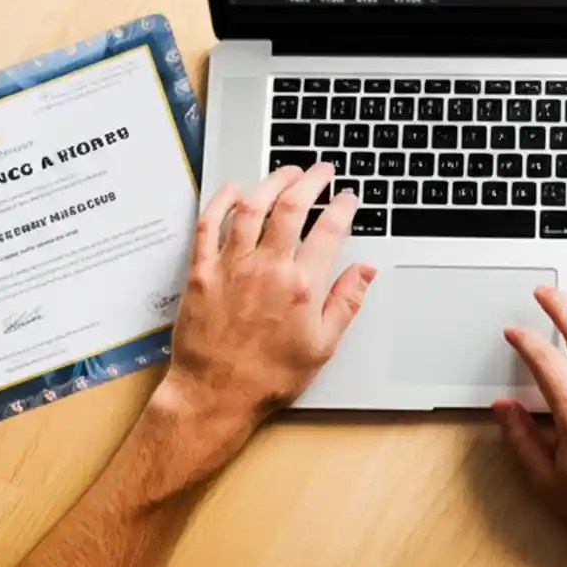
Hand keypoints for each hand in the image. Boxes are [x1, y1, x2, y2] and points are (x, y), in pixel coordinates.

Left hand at [150, 164, 376, 481]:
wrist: (216, 395)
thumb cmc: (268, 377)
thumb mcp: (322, 346)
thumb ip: (346, 303)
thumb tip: (364, 272)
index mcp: (301, 286)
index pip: (329, 230)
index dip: (343, 207)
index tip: (349, 198)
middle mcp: (267, 269)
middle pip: (292, 206)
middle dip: (311, 181)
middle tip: (321, 171)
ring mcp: (232, 267)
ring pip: (252, 206)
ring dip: (272, 182)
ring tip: (286, 172)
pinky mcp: (202, 272)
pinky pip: (209, 225)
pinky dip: (221, 201)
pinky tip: (234, 188)